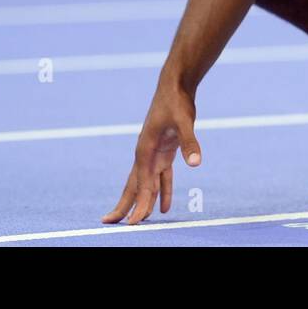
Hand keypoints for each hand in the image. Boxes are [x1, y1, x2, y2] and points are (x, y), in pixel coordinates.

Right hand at [102, 82, 201, 225]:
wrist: (175, 85)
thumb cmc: (176, 101)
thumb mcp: (184, 120)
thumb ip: (189, 142)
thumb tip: (196, 163)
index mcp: (145, 149)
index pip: (142, 183)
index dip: (139, 204)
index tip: (134, 223)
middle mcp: (146, 153)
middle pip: (134, 185)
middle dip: (125, 206)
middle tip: (111, 223)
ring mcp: (154, 153)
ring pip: (145, 183)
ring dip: (142, 201)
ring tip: (137, 222)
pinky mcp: (165, 151)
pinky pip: (161, 177)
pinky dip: (162, 192)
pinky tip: (165, 207)